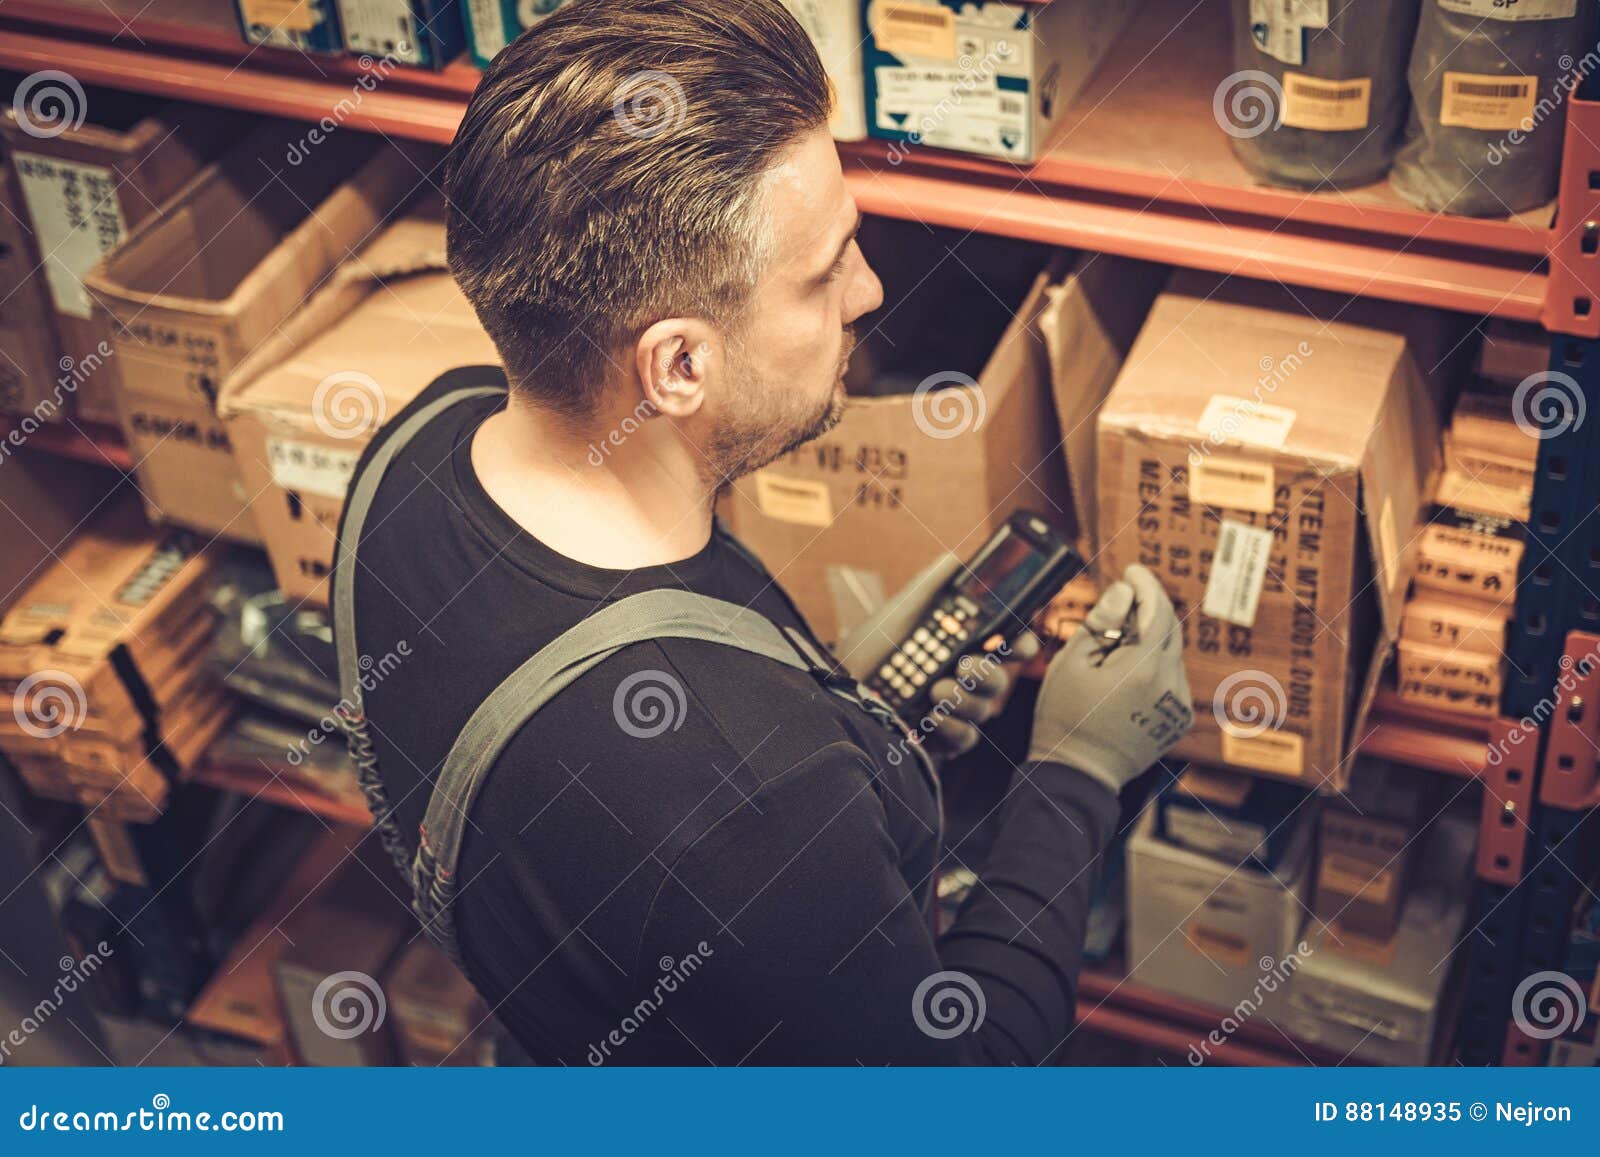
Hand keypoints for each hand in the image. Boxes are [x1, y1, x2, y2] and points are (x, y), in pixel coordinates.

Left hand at [835, 552, 1038, 757]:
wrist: (836, 689)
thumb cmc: (870, 650)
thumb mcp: (898, 614)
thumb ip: (930, 586)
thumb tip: (956, 559)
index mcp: (964, 648)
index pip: (1007, 646)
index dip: (1021, 644)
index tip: (1017, 643)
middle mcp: (965, 680)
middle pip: (999, 680)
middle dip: (987, 673)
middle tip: (964, 665)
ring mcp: (956, 711)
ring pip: (984, 709)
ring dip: (964, 699)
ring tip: (935, 690)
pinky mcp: (942, 739)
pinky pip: (965, 738)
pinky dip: (952, 728)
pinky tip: (932, 718)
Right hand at [1027, 564, 1192, 794]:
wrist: (1077, 774)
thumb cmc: (1064, 718)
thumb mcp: (1072, 662)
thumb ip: (1101, 622)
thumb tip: (1123, 593)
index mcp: (1144, 669)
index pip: (1158, 610)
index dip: (1146, 585)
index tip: (1132, 570)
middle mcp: (1171, 686)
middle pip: (1169, 630)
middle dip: (1147, 610)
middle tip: (1120, 600)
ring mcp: (1178, 705)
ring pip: (1170, 655)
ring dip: (1148, 641)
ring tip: (1112, 647)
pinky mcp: (1178, 720)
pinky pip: (1171, 680)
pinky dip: (1152, 667)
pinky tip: (1123, 676)